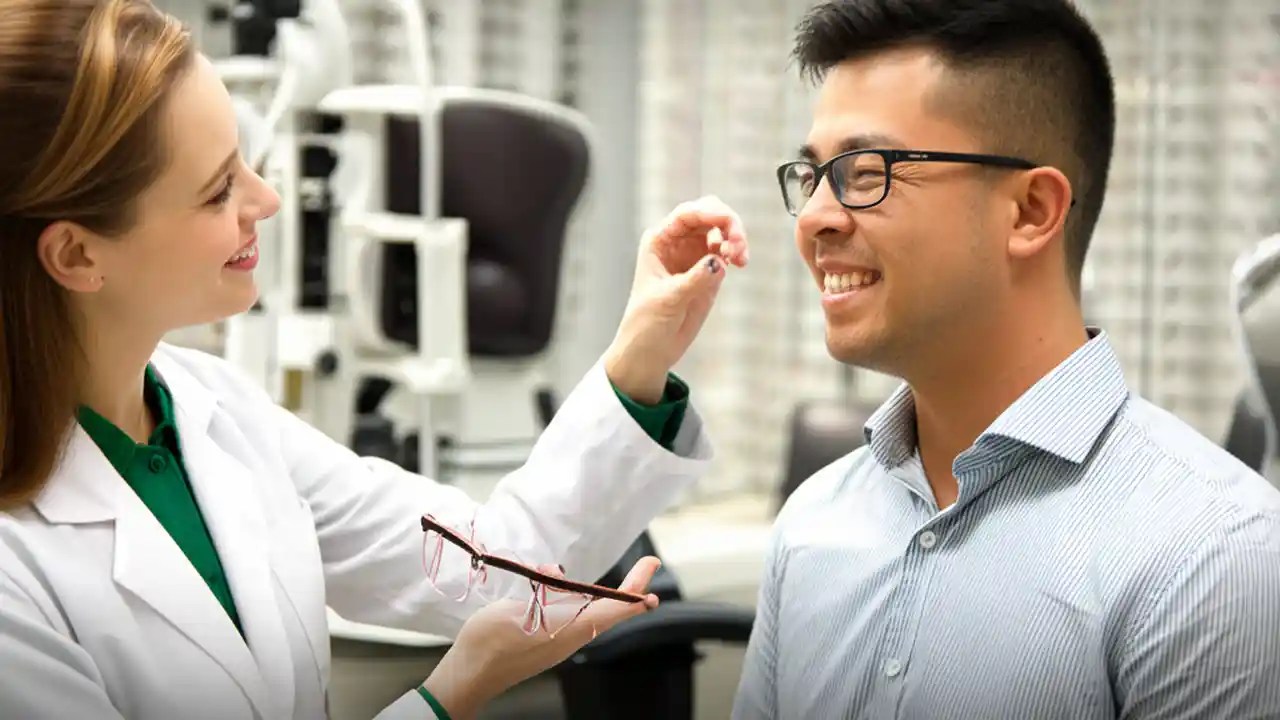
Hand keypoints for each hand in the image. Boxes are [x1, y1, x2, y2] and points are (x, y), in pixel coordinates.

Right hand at [420, 557, 662, 719]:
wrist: (469, 676)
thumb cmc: (489, 641)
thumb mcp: (515, 607)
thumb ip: (539, 589)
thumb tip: (554, 570)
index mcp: (568, 629)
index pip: (613, 609)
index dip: (635, 590)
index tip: (651, 568)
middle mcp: (570, 638)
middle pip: (609, 611)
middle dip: (629, 589)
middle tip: (646, 565)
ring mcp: (560, 644)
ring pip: (594, 616)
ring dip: (607, 596)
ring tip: (617, 580)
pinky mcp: (548, 645)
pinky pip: (576, 621)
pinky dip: (583, 603)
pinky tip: (566, 590)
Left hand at [604, 196, 749, 403]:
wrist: (650, 350)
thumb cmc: (646, 323)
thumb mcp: (668, 299)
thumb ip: (694, 279)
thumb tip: (718, 262)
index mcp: (659, 240)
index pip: (688, 214)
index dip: (711, 213)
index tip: (729, 225)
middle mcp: (677, 242)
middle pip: (709, 214)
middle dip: (728, 222)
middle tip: (738, 245)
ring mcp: (694, 255)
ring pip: (722, 230)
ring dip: (736, 238)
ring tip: (740, 260)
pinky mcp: (709, 271)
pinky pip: (728, 251)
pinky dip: (737, 252)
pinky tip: (739, 264)